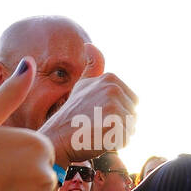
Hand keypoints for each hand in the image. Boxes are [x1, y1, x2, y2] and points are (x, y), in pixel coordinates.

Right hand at [38, 45, 138, 163]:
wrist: (56, 138)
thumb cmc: (71, 115)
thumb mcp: (82, 85)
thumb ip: (93, 67)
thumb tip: (90, 46)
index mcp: (110, 79)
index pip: (132, 102)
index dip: (117, 113)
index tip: (98, 114)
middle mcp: (113, 89)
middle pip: (133, 115)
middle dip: (120, 124)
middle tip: (97, 125)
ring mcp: (114, 106)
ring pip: (130, 128)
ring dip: (117, 135)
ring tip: (97, 132)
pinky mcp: (114, 125)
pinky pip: (125, 140)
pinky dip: (114, 144)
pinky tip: (98, 140)